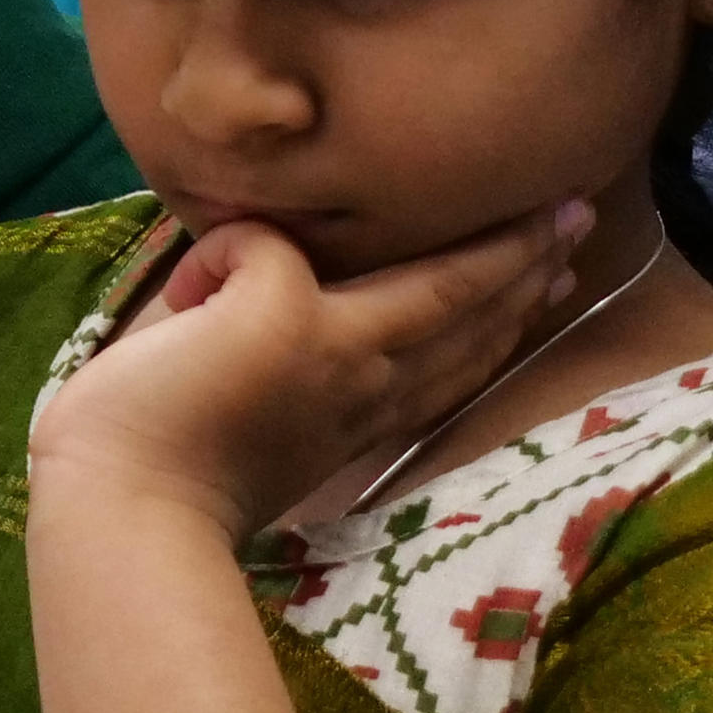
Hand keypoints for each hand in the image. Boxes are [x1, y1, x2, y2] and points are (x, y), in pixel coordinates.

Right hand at [32, 202, 591, 538]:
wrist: (132, 506)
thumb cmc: (155, 401)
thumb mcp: (197, 297)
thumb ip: (253, 255)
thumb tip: (264, 246)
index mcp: (330, 326)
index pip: (442, 277)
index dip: (504, 243)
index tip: (562, 206)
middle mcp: (360, 371)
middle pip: (463, 317)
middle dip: (526, 271)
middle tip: (579, 228)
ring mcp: (350, 417)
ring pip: (456, 362)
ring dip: (510, 320)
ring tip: (552, 285)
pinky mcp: (330, 452)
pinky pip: (425, 400)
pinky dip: (469, 370)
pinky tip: (477, 359)